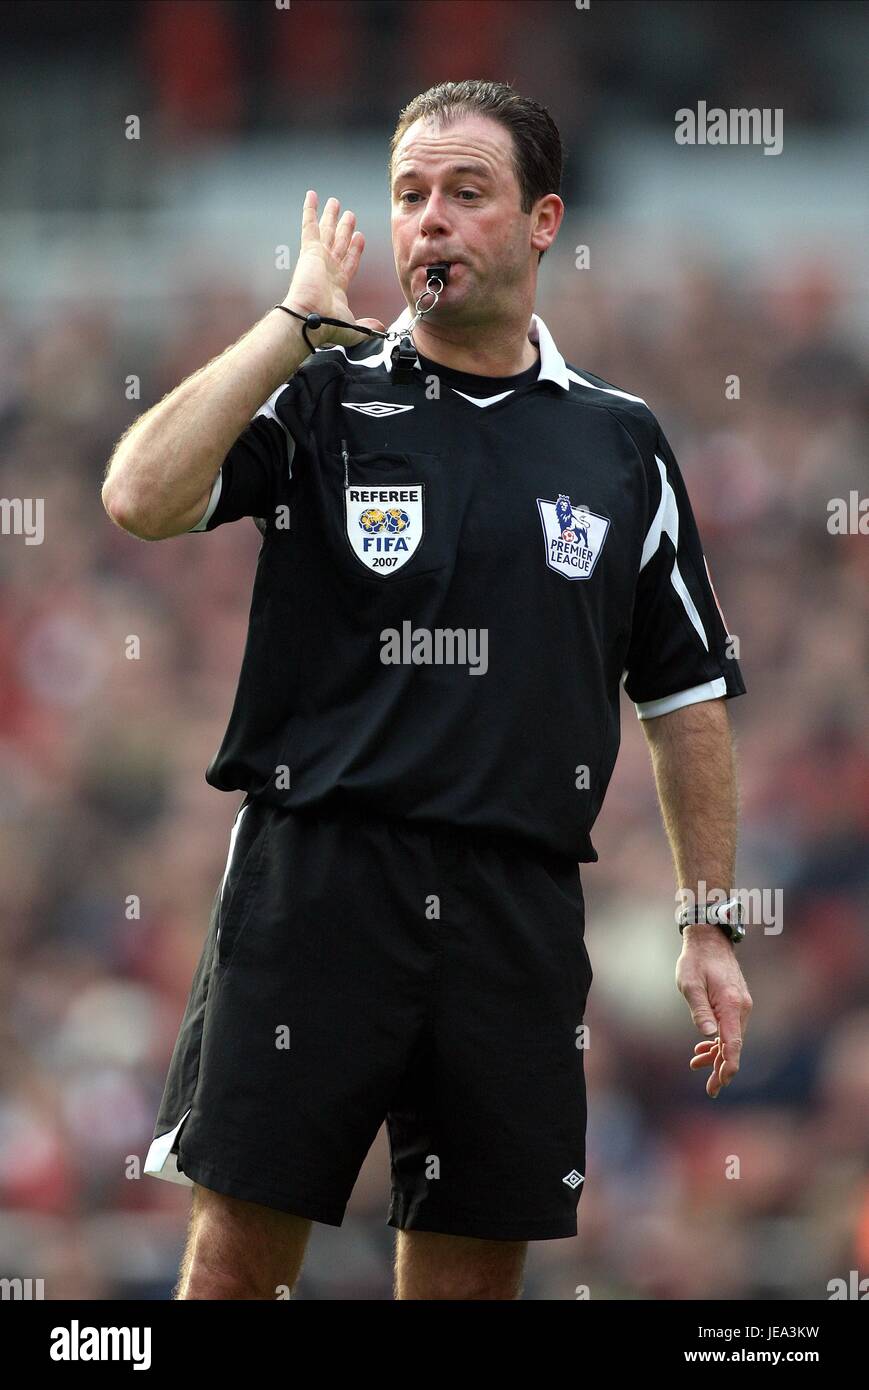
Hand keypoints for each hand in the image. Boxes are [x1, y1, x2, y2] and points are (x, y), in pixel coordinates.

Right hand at [283, 190, 385, 349]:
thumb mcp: (354, 327)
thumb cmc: (327, 326)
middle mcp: (327, 269)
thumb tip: (380, 328)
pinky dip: (309, 210)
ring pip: (327, 231)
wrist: (310, 319)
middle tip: (349, 215)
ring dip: (331, 217)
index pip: (349, 262)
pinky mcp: (309, 251)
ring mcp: (318, 259)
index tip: (360, 237)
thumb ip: (367, 326)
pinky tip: (312, 196)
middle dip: (344, 229)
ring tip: (335, 203)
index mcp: (337, 285)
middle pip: (338, 243)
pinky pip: (309, 225)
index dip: (355, 250)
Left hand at [676, 923, 752, 1097]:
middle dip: (722, 1068)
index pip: (733, 1043)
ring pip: (732, 1038)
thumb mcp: (690, 983)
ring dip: (717, 1055)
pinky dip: (718, 1041)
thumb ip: (699, 1009)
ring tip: (696, 1065)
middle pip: (734, 1045)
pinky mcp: (736, 1003)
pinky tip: (703, 1049)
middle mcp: (741, 1007)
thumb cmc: (696, 960)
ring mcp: (740, 1005)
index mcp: (730, 1004)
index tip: (720, 1083)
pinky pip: (730, 1028)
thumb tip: (708, 1036)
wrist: (709, 939)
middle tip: (710, 1090)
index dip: (728, 1066)